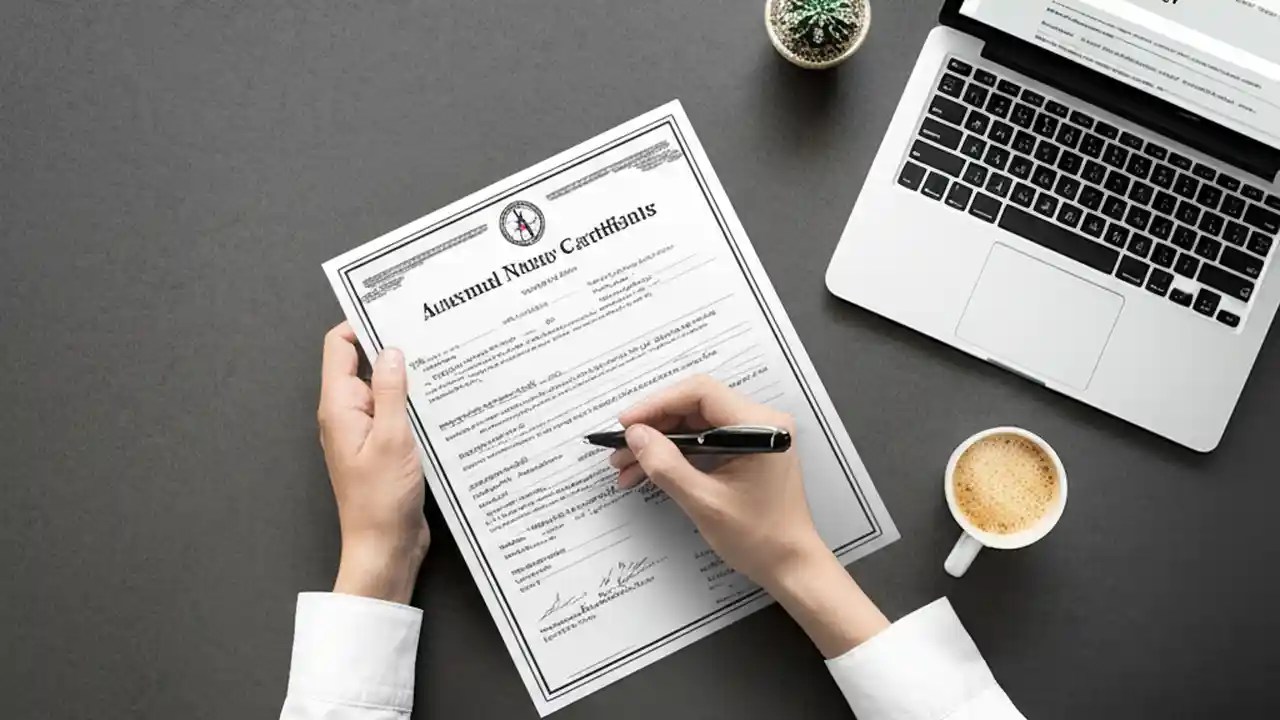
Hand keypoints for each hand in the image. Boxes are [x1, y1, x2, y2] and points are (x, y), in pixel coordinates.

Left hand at [318, 322, 429, 603]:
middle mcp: (348, 415)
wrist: (384, 549)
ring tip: (445, 363)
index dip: (363, 324)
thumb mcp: (393, 437)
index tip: (396, 310)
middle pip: (366, 365)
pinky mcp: (385, 448)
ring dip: (410, 380)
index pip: (340, 347)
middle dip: (394, 348)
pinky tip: (444, 402)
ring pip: (386, 390)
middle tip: (431, 333)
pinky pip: (397, 415)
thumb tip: (393, 349)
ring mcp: (367, 432)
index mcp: (339, 408)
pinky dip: (416, 405)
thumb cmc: (381, 500)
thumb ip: (393, 391)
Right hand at [610, 375, 887, 656]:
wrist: (790, 565)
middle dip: (654, 427)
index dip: (657, 404)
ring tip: (625, 465)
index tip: (627, 424)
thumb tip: (635, 435)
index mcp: (759, 425)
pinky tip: (647, 472)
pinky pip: (704, 441)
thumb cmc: (758, 538)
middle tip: (619, 448)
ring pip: (695, 424)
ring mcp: (753, 435)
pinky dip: (675, 454)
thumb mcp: (705, 502)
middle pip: (695, 406)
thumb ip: (667, 465)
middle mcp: (760, 422)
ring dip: (660, 443)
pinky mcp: (746, 451)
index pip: (700, 394)